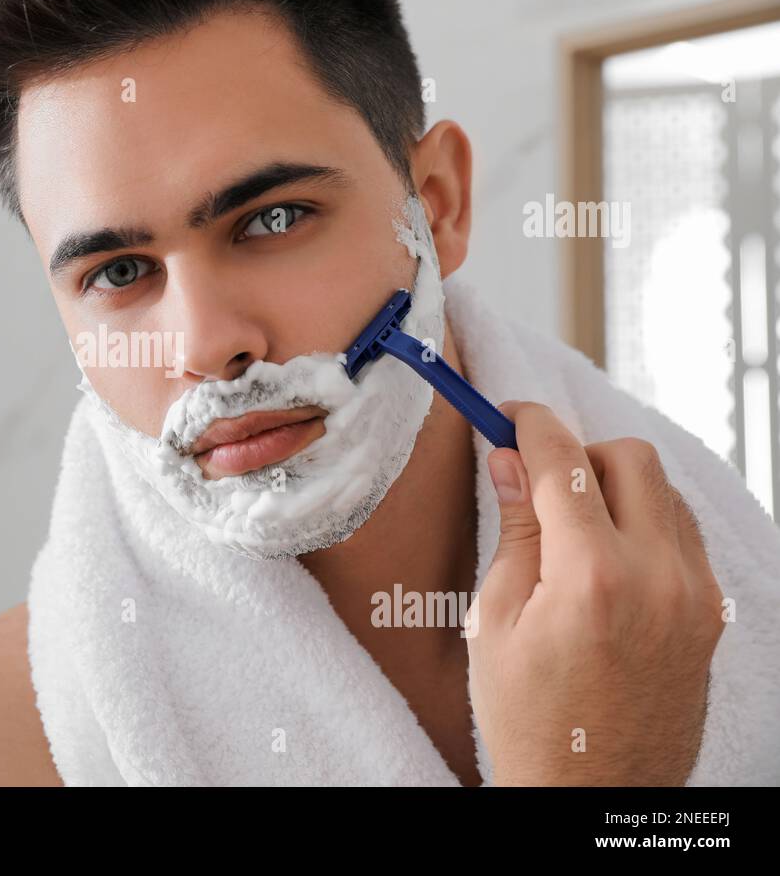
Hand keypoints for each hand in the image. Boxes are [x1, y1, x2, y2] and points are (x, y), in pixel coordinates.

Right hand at [466, 401, 725, 785]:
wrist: (593, 792)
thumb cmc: (529, 717)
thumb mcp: (495, 620)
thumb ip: (514, 530)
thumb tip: (510, 460)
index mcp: (592, 578)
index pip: (563, 461)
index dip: (530, 425)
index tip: (508, 415)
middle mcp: (658, 576)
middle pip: (628, 458)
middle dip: (578, 452)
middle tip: (537, 481)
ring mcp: (695, 595)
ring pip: (664, 490)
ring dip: (615, 486)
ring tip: (572, 526)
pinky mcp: (711, 612)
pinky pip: (683, 533)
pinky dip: (645, 522)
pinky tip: (608, 556)